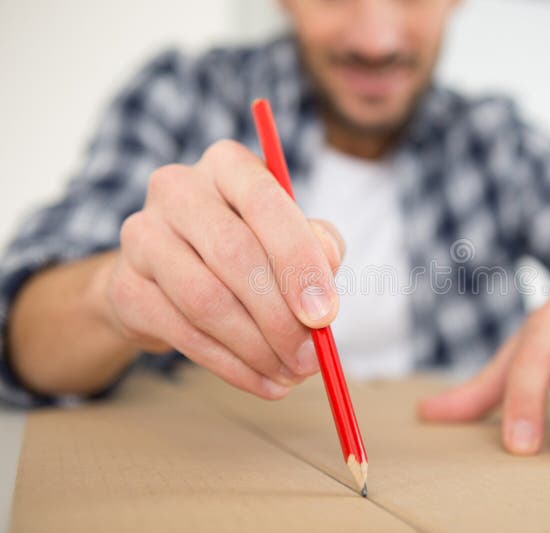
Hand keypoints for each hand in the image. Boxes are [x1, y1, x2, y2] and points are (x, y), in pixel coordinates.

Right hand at [104, 140, 344, 399]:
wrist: (168, 275)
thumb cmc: (248, 247)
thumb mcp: (292, 236)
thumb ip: (319, 248)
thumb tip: (322, 293)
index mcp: (228, 164)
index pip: (266, 202)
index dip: (298, 261)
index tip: (325, 315)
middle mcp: (178, 188)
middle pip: (234, 255)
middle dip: (281, 317)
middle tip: (311, 358)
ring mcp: (143, 234)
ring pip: (206, 300)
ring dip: (257, 348)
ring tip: (291, 375)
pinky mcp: (125, 285)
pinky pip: (183, 334)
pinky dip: (230, 366)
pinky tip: (262, 381)